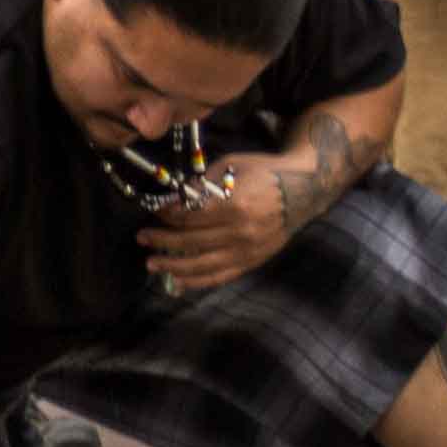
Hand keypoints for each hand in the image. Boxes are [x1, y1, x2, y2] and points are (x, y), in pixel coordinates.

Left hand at [139, 154, 296, 290]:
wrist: (304, 189)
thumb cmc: (265, 172)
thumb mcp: (232, 166)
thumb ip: (203, 185)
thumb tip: (173, 200)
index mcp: (235, 205)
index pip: (189, 217)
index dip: (167, 216)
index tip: (155, 212)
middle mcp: (240, 232)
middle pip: (190, 242)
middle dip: (161, 240)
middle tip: (141, 237)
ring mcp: (247, 250)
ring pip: (201, 265)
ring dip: (172, 266)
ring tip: (151, 263)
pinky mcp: (252, 262)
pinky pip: (220, 277)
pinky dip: (196, 281)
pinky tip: (177, 280)